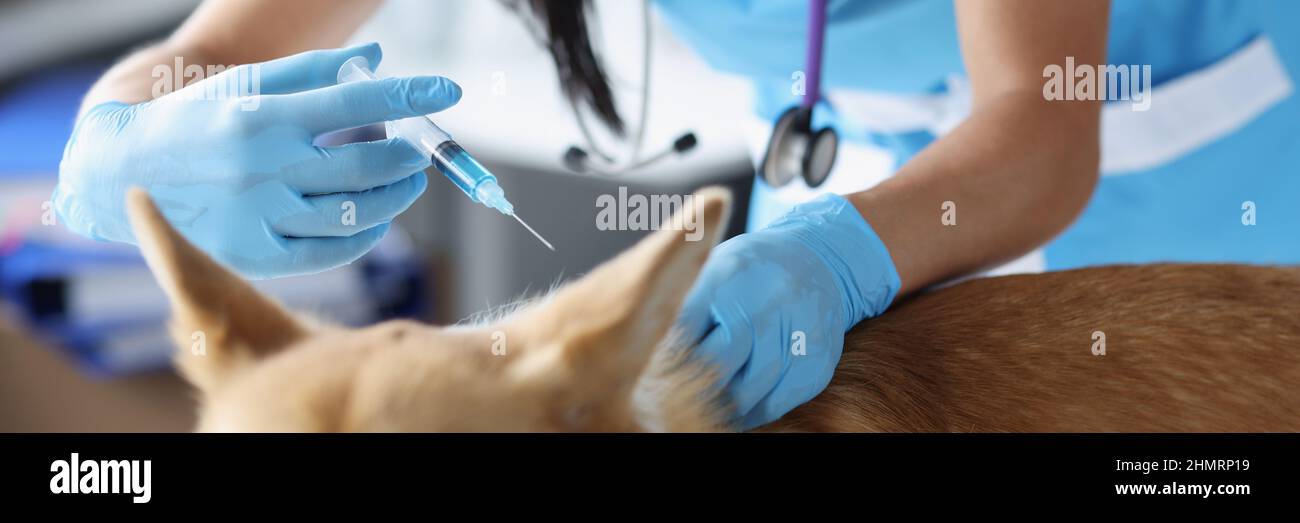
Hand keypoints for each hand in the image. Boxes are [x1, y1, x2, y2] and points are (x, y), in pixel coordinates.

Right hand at [54, 43, 460, 278]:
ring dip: (395, 195)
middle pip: (365, 165)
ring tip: (404, 181)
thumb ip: (316, 72)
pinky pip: (331, 251)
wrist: (123, 174)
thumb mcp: (248, 85)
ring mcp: (259, 217)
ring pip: (354, 212)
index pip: (354, 102)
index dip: (408, 95)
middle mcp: (263, 169)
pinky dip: (366, 233)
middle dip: (407, 156)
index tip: (448, 90)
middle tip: (417, 150)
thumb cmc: (198, 120)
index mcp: (263, 118)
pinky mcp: (256, 255)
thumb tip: (380, 59)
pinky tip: (377, 216)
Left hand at [677, 194, 900, 428]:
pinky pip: (778, 401)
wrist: (821, 259)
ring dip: (724, 407)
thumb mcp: (717, 268)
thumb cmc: (753, 270)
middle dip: (695, 386)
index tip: (657, 374)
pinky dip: (756, 413)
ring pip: (749, 390)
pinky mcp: (818, 357)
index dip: (669, 358)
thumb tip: (659, 357)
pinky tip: (741, 412)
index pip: (686, 329)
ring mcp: (796, 329)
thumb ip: (691, 306)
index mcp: (728, 275)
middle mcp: (765, 300)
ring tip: (707, 411)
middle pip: (717, 363)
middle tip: (680, 400)